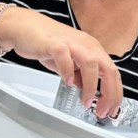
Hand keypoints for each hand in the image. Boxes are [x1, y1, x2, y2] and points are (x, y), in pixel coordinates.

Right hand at [0, 7, 121, 118]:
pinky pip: (65, 56)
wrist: (23, 26)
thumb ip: (78, 74)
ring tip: (85, 102)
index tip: (111, 109)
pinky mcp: (54, 43)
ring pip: (91, 63)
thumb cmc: (45, 41)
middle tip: (102, 110)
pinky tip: (67, 83)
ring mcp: (71, 42)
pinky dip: (68, 71)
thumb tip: (85, 88)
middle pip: (107, 69)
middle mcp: (85, 44)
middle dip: (108, 93)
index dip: (114, 93)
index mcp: (92, 48)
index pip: (111, 72)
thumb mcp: (68, 60)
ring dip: (91, 86)